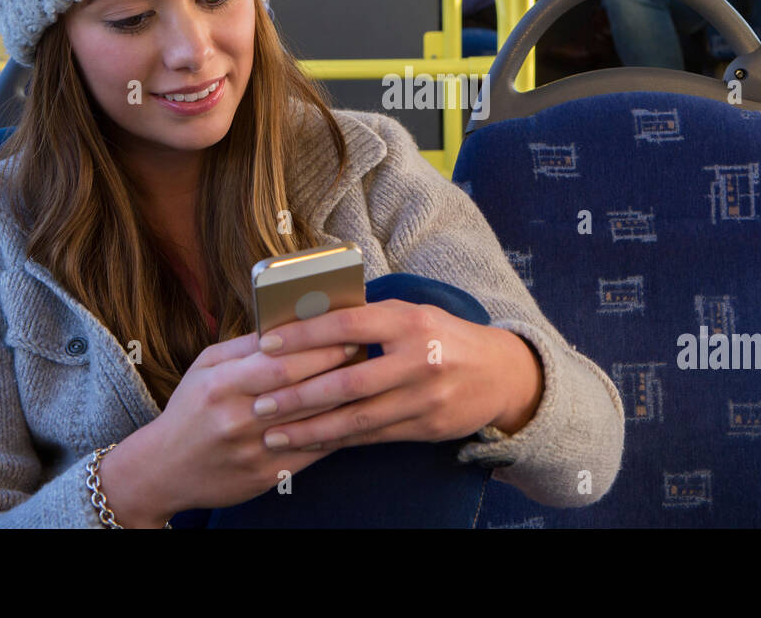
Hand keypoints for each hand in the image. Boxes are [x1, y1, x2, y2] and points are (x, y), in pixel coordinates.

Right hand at [100, 331, 359, 523]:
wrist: (162, 470)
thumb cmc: (190, 408)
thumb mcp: (205, 367)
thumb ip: (245, 345)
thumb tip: (289, 320)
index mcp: (221, 385)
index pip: (280, 362)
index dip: (318, 347)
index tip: (347, 332)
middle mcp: (236, 419)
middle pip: (300, 391)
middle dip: (338, 368)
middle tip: (365, 351)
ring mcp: (252, 451)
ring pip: (312, 422)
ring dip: (344, 400)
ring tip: (366, 378)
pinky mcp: (265, 476)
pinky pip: (311, 452)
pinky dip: (335, 432)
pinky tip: (352, 414)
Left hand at [251, 299, 543, 449]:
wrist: (501, 373)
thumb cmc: (442, 337)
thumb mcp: (412, 315)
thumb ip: (368, 319)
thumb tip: (307, 317)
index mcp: (408, 321)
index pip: (346, 324)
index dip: (304, 335)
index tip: (266, 345)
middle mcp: (418, 358)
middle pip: (347, 381)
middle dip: (298, 396)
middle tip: (259, 404)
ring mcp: (425, 397)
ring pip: (357, 418)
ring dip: (310, 430)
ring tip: (273, 434)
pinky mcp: (427, 427)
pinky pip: (374, 436)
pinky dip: (338, 441)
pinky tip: (310, 444)